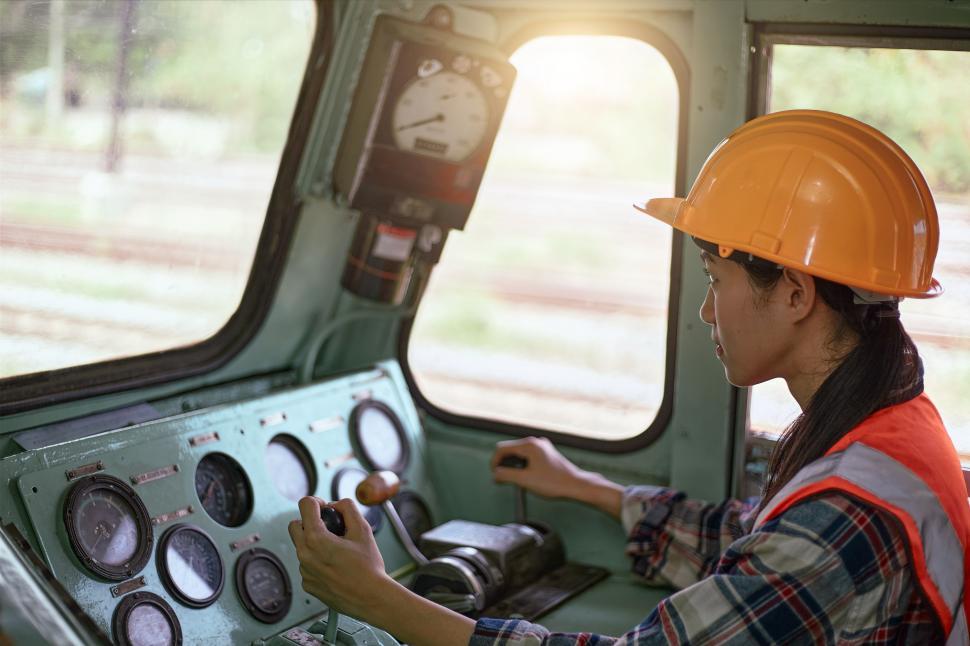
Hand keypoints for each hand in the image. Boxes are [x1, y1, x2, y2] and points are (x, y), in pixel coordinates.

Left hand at [288, 497, 390, 620]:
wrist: (371, 598)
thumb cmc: (368, 568)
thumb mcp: (363, 530)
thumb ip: (348, 509)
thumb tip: (336, 505)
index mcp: (316, 539)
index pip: (305, 505)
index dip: (316, 501)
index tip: (325, 507)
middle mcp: (305, 555)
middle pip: (295, 526)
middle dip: (309, 521)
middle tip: (328, 527)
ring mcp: (304, 571)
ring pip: (301, 547)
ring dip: (314, 543)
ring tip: (336, 550)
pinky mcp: (307, 584)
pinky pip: (307, 565)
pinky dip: (317, 561)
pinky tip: (335, 566)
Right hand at [491, 436, 587, 498]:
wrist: (576, 486)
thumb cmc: (554, 483)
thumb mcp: (524, 480)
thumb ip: (506, 475)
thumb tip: (495, 474)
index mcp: (529, 445)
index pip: (502, 449)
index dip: (494, 462)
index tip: (494, 476)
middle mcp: (535, 442)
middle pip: (510, 450)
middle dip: (503, 464)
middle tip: (500, 480)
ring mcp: (542, 448)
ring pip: (519, 454)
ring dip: (512, 466)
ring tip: (513, 481)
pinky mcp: (547, 455)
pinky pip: (528, 457)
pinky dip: (522, 466)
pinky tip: (524, 478)